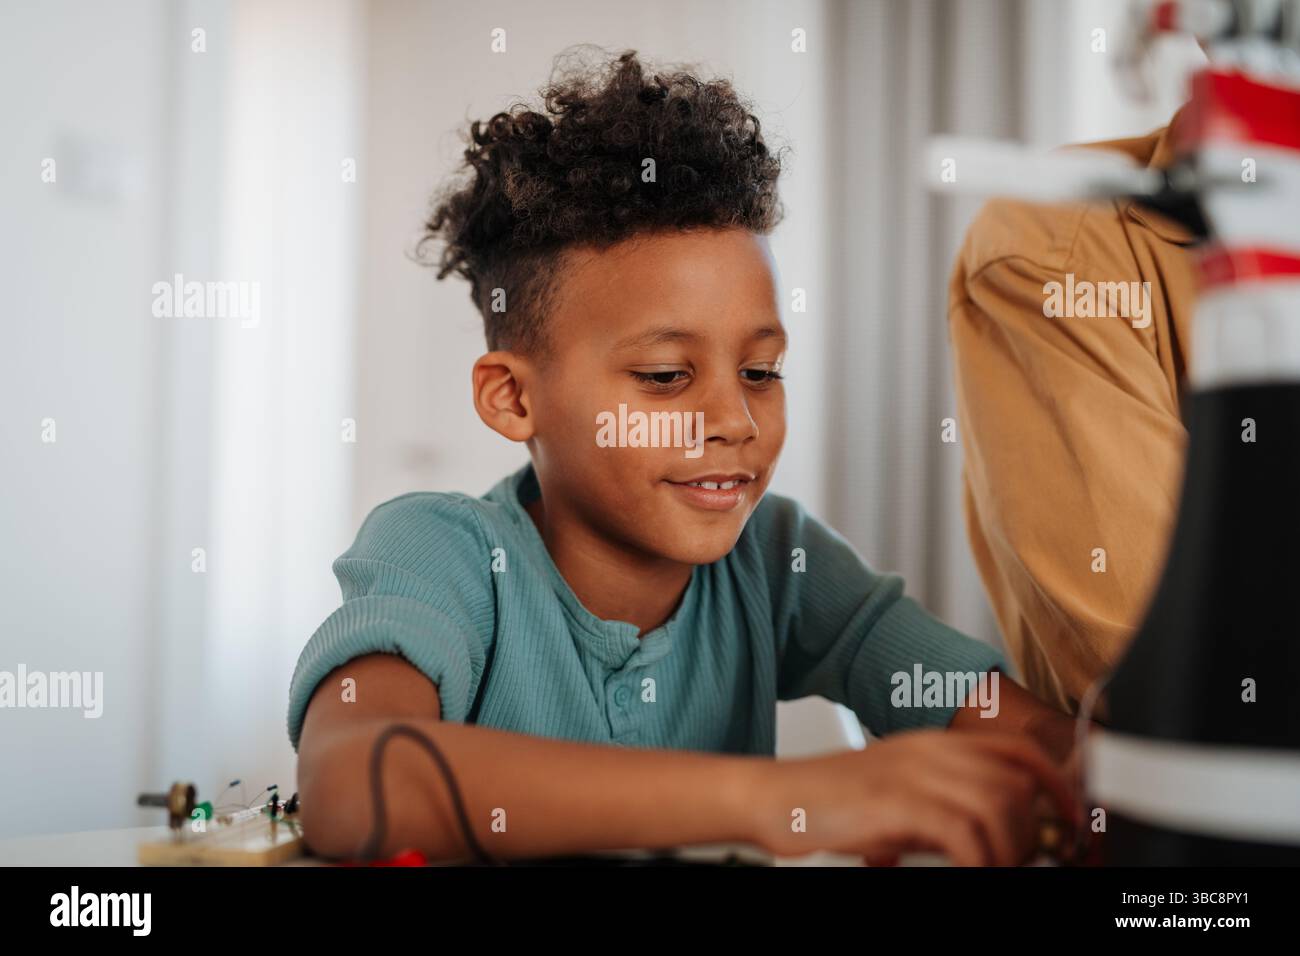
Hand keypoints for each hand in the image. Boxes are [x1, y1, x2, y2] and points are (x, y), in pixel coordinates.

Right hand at [750, 730, 1076, 865]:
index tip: (1074, 824)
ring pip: (1002, 807)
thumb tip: (1002, 839)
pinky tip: (970, 874)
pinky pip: (967, 834)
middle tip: (1020, 862)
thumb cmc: (835, 805)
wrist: (778, 797)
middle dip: (1034, 832)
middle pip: (1018, 782)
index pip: (1019, 751)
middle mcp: (932, 750)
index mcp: (935, 743)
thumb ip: (947, 805)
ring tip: (991, 870)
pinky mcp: (899, 801)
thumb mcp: (901, 796)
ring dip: (1009, 851)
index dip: (1058, 786)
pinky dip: (980, 863)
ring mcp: (916, 772)